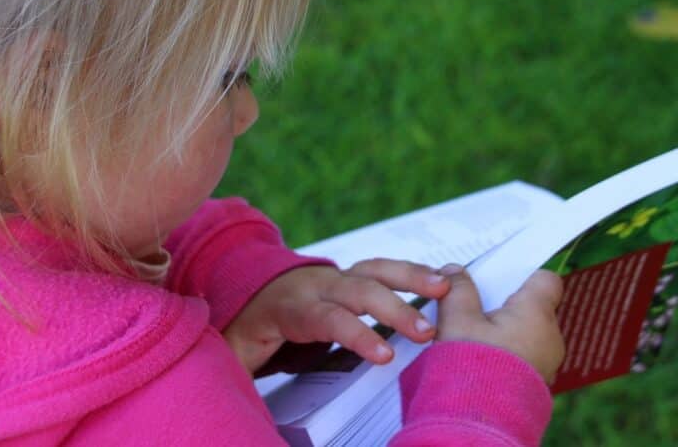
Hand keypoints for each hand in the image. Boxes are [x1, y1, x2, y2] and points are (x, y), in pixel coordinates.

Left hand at [223, 260, 451, 373]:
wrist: (251, 286)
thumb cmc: (248, 325)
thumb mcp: (233, 351)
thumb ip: (236, 373)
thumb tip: (238, 408)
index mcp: (291, 306)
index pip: (326, 318)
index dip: (356, 334)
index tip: (385, 355)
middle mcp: (318, 284)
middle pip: (358, 291)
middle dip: (393, 309)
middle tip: (425, 333)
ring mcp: (338, 276)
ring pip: (375, 270)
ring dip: (410, 277)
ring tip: (444, 288)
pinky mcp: (353, 275)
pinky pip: (383, 269)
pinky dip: (411, 272)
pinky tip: (438, 282)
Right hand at [435, 265, 565, 382]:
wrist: (480, 420)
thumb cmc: (472, 366)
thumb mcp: (457, 320)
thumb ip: (458, 290)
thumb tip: (455, 271)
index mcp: (536, 313)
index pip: (546, 280)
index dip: (524, 276)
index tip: (500, 280)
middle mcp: (551, 337)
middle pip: (534, 307)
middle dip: (508, 306)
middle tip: (478, 310)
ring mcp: (548, 363)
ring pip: (530, 334)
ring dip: (508, 333)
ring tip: (477, 339)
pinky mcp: (538, 383)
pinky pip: (526, 358)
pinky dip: (509, 354)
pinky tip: (485, 361)